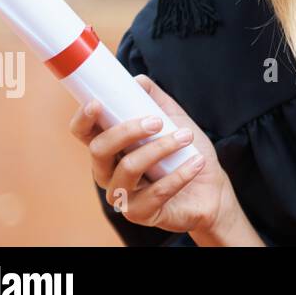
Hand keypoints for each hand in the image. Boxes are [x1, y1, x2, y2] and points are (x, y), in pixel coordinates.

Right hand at [69, 74, 249, 242]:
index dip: (83, 120)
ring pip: (128, 168)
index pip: (84, 135)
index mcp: (112, 149)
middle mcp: (109, 173)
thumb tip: (137, 80)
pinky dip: (179, 174)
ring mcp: (123, 196)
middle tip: (157, 121)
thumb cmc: (186, 152)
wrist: (212, 188)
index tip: (97, 103)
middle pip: (99, 150)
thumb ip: (154, 99)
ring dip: (160, 148)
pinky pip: (155, 193)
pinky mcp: (141, 214)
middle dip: (127, 131)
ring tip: (187, 137)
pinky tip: (196, 162)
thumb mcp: (173, 119)